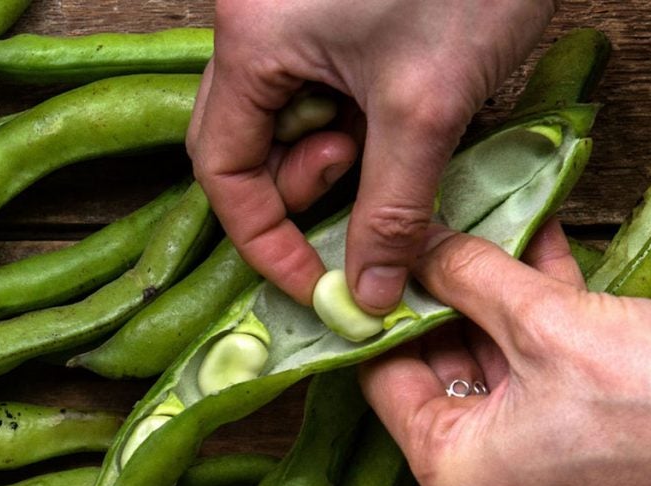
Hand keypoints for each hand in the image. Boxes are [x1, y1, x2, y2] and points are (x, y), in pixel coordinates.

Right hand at [188, 0, 550, 312]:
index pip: (223, 169)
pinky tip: (400, 115)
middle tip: (358, 190)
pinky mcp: (332, 5)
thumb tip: (367, 292)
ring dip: (333, 151)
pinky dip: (354, 117)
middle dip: (299, 188)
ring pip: (284, 113)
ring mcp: (290, 10)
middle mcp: (254, 22)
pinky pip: (318, 81)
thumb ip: (390, 209)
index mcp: (251, 41)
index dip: (266, 238)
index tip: (316, 282)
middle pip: (242, 141)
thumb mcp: (427, 106)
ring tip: (391, 139)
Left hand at [361, 221, 650, 485]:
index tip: (380, 248)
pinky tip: (542, 244)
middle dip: (446, 292)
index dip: (383, 306)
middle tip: (435, 221)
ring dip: (496, 294)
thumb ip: (470, 276)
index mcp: (451, 474)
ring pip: (496, 367)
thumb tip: (418, 242)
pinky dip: (541, 320)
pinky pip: (540, 377)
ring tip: (486, 215)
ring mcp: (533, 472)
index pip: (384, 378)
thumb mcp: (545, 320)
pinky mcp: (580, 451)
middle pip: (439, 371)